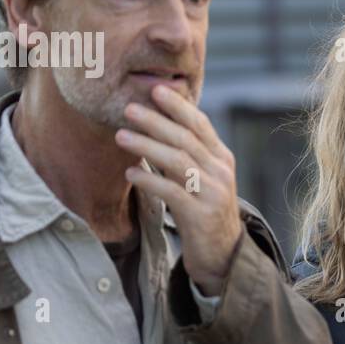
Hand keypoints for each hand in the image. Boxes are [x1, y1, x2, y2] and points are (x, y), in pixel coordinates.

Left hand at [116, 85, 242, 296]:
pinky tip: (130, 174)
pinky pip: (171, 192)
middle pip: (186, 139)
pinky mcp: (201, 216)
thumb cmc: (205, 212)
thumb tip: (157, 126)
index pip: (200, 124)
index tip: (156, 89)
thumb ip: (189, 155)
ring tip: (121, 137)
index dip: (178, 106)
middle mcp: (220, 172)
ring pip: (178, 162)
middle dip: (156, 121)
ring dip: (147, 147)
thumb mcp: (204, 179)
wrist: (223, 254)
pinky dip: (149, 181)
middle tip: (129, 108)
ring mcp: (213, 193)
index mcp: (221, 158)